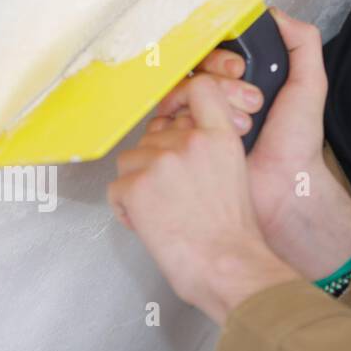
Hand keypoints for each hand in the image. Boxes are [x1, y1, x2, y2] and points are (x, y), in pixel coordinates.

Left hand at [109, 73, 300, 323]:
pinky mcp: (136, 186)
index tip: (174, 112)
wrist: (224, 262)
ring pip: (130, 159)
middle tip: (173, 192)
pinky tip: (149, 221)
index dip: (180, 97)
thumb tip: (178, 134)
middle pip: (154, 133)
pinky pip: (116, 188)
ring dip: (138, 184)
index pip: (198, 88)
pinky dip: (126, 208)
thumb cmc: (231, 228)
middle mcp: (191, 141)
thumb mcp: (234, 170)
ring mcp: (161, 161)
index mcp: (221, 136)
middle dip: (155, 160)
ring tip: (163, 209)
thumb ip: (210, 144)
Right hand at [149, 8, 350, 277]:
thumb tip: (275, 13)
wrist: (284, 190)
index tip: (240, 66)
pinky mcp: (178, 147)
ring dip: (201, 107)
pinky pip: (160, 127)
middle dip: (214, 81)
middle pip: (188, 70)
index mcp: (238, 81)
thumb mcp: (309, 86)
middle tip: (245, 100)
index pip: (211, 51)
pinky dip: (181, 128)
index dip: (220, 55)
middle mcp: (212, 98)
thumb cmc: (296, 142)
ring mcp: (194, 122)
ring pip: (173, 95)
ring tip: (240, 127)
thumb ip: (302, 43)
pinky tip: (209, 138)